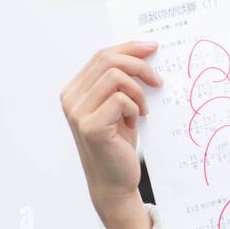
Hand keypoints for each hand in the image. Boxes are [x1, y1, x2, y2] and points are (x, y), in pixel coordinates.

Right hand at [60, 41, 162, 228]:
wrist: (114, 181)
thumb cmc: (119, 143)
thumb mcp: (120, 107)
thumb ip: (121, 82)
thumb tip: (146, 51)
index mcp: (75, 90)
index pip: (102, 55)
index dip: (130, 47)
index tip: (153, 47)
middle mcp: (70, 99)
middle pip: (108, 60)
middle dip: (140, 65)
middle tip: (158, 81)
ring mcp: (77, 112)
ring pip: (116, 76)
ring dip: (138, 91)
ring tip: (143, 110)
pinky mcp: (90, 126)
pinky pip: (121, 100)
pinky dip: (135, 107)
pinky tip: (136, 122)